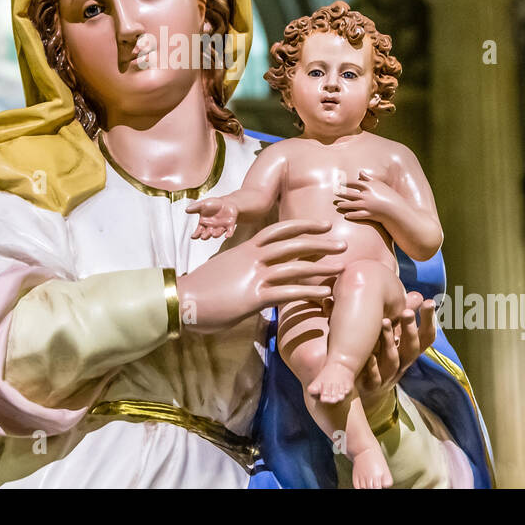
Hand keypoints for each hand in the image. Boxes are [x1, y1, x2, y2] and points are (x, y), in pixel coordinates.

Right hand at [175, 219, 346, 333]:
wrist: (182, 299)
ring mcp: (254, 276)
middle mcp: (253, 258)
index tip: (323, 224)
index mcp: (246, 249)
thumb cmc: (202, 288)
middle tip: (343, 242)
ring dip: (320, 266)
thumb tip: (255, 272)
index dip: (303, 225)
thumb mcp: (227, 269)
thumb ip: (244, 266)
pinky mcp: (254, 297)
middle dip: (320, 242)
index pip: (279, 230)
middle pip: (293, 244)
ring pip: (294, 266)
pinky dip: (308, 292)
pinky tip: (324, 294)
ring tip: (341, 266)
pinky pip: (286, 292)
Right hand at [186, 197, 238, 239]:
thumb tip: (186, 210)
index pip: (199, 231)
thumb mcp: (203, 204)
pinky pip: (230, 231)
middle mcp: (212, 227)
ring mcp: (221, 227)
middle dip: (206, 235)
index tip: (193, 236)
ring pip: (218, 233)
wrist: (227, 203)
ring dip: (216, 234)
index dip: (196, 234)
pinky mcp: (229, 225)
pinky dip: (229, 234)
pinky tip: (227, 236)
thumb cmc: (214, 205)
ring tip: (213, 234)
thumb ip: (195, 207)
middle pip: (207, 234)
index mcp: (204, 223)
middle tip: (203, 236)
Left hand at [333, 170, 399, 224]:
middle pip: (351, 194)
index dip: (346, 183)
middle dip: (342, 193)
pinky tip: (345, 215)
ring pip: (352, 205)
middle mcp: (367, 196)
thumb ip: (368, 178)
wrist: (397, 208)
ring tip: (338, 204)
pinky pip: (358, 215)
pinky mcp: (370, 214)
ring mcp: (368, 205)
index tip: (339, 183)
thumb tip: (360, 172)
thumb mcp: (379, 184)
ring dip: (344, 204)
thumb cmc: (388, 195)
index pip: (354, 183)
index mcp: (369, 187)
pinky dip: (352, 215)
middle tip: (335, 192)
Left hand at [353, 292, 436, 408]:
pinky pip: (375, 378)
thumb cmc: (382, 357)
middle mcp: (403, 363)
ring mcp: (388, 375)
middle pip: (412, 348)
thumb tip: (418, 295)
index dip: (429, 321)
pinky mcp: (372, 385)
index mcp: (409, 351)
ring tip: (384, 322)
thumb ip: (405, 318)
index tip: (430, 302)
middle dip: (410, 329)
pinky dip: (373, 367)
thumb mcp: (396, 338)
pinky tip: (369, 356)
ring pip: (394, 360)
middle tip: (407, 312)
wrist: (365, 390)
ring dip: (390, 341)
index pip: (426, 336)